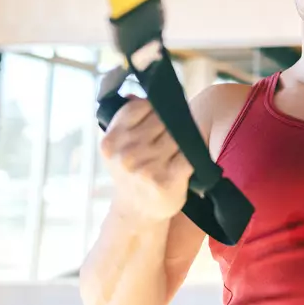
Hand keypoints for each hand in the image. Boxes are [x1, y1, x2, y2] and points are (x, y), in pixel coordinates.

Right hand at [98, 95, 192, 224]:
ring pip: (178, 135)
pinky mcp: (167, 179)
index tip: (158, 118)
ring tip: (175, 151)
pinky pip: (189, 153)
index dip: (155, 108)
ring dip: (183, 139)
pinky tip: (185, 162)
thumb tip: (135, 93)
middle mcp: (125, 154)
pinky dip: (192, 154)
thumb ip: (127, 118)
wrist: (137, 212)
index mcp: (111, 141)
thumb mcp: (119, 146)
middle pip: (163, 119)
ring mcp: (146, 168)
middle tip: (169, 137)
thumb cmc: (132, 172)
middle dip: (171, 124)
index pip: (140, 106)